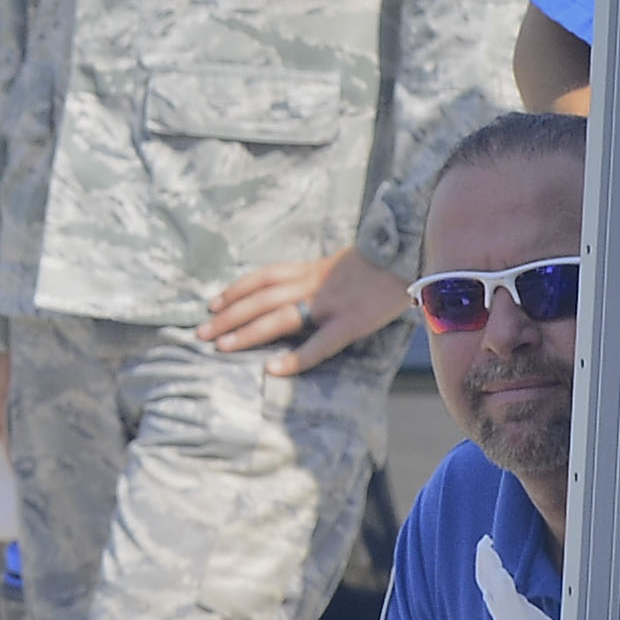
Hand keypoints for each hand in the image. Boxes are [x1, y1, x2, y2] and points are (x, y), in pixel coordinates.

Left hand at [202, 244, 411, 376]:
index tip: (211, 303)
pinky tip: (272, 370)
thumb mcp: (345, 263)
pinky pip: (320, 343)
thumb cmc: (387, 260)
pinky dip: (295, 358)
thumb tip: (300, 290)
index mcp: (314, 269)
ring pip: (280, 316)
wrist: (418, 248)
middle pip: (262, 298)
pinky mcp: (354, 321)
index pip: (265, 276)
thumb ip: (321, 275)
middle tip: (200, 333)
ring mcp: (333, 302)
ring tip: (221, 347)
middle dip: (228, 316)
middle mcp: (316, 283)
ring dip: (247, 332)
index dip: (236, 289)